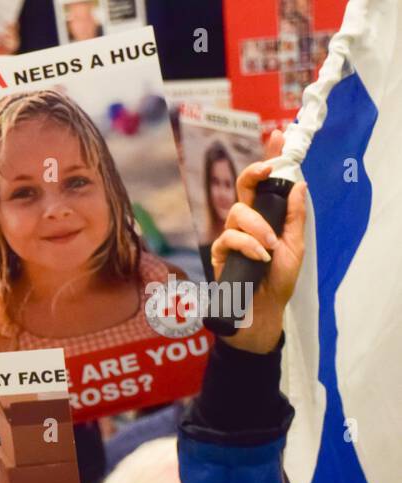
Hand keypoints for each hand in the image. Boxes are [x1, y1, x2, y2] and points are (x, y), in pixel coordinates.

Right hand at [210, 129, 307, 354]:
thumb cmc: (278, 280)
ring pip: (237, 213)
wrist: (263, 310)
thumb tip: (299, 184)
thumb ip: (294, 217)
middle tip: (267, 169)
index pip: (264, 184)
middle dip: (253, 174)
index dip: (268, 158)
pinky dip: (247, 244)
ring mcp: (229, 237)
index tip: (277, 136)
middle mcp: (245, 223)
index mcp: (264, 217)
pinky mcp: (218, 253)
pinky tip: (259, 255)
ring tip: (270, 246)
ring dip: (257, 227)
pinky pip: (228, 238)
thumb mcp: (295, 246)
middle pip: (242, 188)